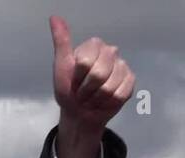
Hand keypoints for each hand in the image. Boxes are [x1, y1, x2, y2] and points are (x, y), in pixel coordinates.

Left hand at [50, 16, 134, 157]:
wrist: (79, 112)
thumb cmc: (68, 89)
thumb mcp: (61, 66)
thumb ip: (61, 42)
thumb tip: (54, 17)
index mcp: (94, 46)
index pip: (85, 62)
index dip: (77, 77)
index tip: (74, 81)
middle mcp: (110, 52)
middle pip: (98, 74)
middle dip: (86, 90)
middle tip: (82, 92)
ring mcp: (122, 66)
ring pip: (109, 87)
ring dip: (96, 99)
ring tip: (92, 97)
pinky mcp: (130, 81)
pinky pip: (120, 93)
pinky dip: (108, 103)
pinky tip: (103, 101)